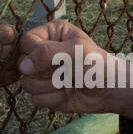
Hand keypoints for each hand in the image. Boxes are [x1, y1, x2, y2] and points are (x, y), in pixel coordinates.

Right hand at [18, 20, 132, 115]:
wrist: (110, 91)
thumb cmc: (97, 65)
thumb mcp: (75, 52)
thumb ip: (47, 53)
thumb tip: (22, 67)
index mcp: (51, 34)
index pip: (26, 42)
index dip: (35, 54)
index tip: (56, 60)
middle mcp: (44, 52)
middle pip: (22, 64)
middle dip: (45, 73)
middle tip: (65, 72)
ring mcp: (43, 73)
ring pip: (26, 83)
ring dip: (49, 87)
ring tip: (67, 83)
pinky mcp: (45, 92)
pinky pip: (35, 98)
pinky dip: (51, 99)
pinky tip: (65, 94)